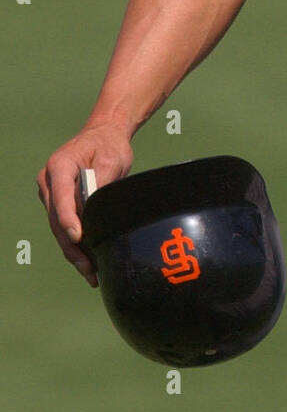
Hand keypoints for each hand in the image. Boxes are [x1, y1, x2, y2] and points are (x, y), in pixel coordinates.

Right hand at [37, 123, 133, 287]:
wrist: (103, 136)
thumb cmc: (108, 145)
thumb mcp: (111, 159)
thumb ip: (101, 181)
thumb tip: (94, 208)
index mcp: (59, 166)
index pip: (61, 197)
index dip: (69, 220)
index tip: (79, 238)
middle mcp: (49, 182)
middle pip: (57, 220)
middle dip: (73, 247)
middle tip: (90, 269)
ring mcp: (51, 194)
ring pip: (59, 229)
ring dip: (74, 253)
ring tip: (91, 275)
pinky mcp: (58, 204)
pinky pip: (65, 228)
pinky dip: (76, 247)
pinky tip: (89, 265)